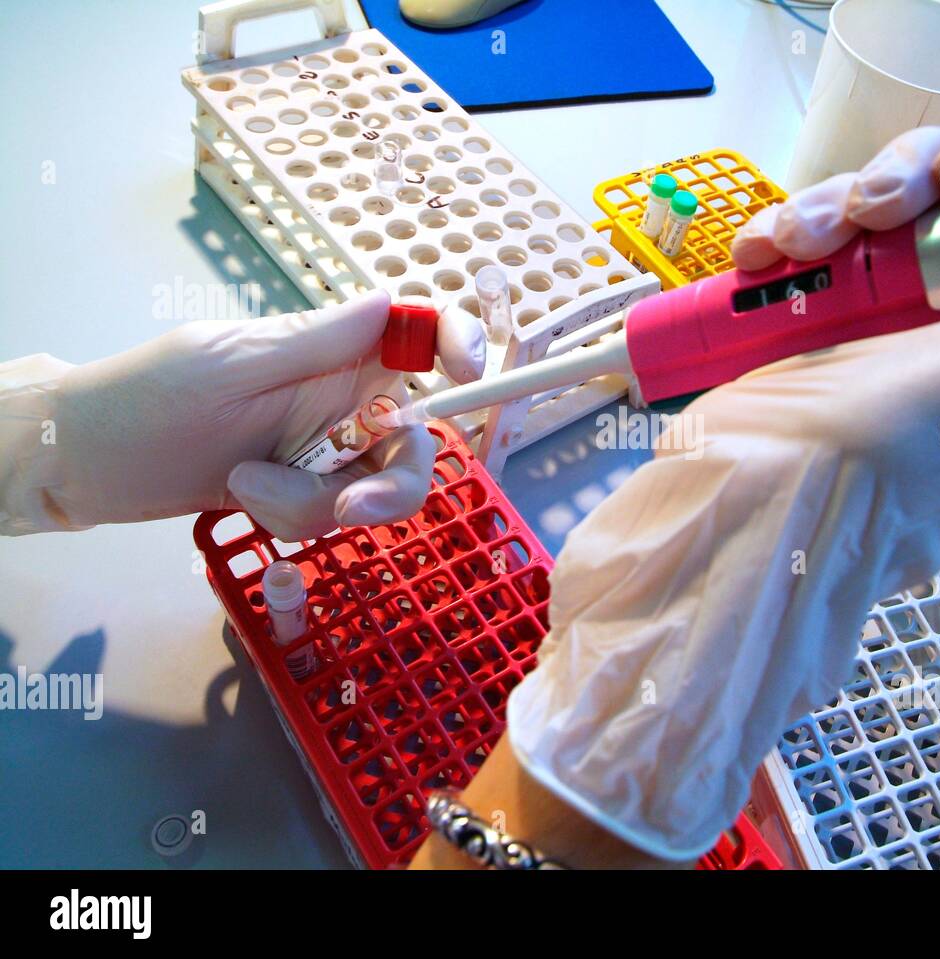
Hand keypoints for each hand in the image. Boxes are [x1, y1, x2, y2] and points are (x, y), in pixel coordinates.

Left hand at [0, 291, 485, 538]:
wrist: (87, 463)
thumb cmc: (147, 397)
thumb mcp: (231, 364)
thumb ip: (316, 341)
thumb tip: (390, 300)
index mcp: (330, 350)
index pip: (415, 334)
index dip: (457, 343)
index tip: (468, 375)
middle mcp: (339, 396)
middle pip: (414, 439)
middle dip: (393, 482)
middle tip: (353, 510)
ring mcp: (323, 448)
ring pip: (377, 486)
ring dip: (322, 504)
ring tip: (252, 490)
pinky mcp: (302, 490)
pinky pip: (334, 513)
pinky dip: (295, 514)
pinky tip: (245, 495)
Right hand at [502, 109, 939, 859]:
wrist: (806, 496)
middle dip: (918, 168)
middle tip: (891, 209)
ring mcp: (887, 307)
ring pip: (872, 193)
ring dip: (836, 198)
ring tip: (806, 245)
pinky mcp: (812, 314)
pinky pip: (803, 234)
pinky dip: (782, 228)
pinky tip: (767, 256)